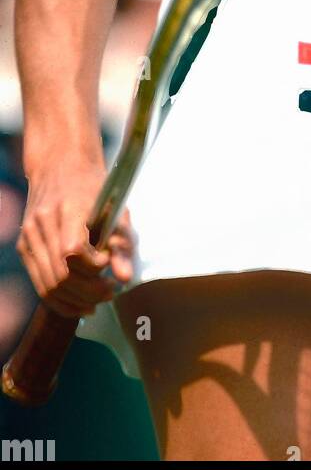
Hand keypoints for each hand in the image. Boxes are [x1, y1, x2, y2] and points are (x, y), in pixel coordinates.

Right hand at [17, 154, 133, 318]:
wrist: (60, 165)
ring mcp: (29, 237)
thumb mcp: (116, 209)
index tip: (110, 264)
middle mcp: (42, 224)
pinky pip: (40, 283)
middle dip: (89, 291)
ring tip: (99, 300)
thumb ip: (122, 244)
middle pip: (61, 275)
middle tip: (111, 292)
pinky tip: (80, 303)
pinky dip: (60, 299)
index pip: (73, 252)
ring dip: (75, 301)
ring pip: (48, 285)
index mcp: (66, 209)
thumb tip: (126, 279)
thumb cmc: (94, 187)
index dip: (94, 267)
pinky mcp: (25, 247)